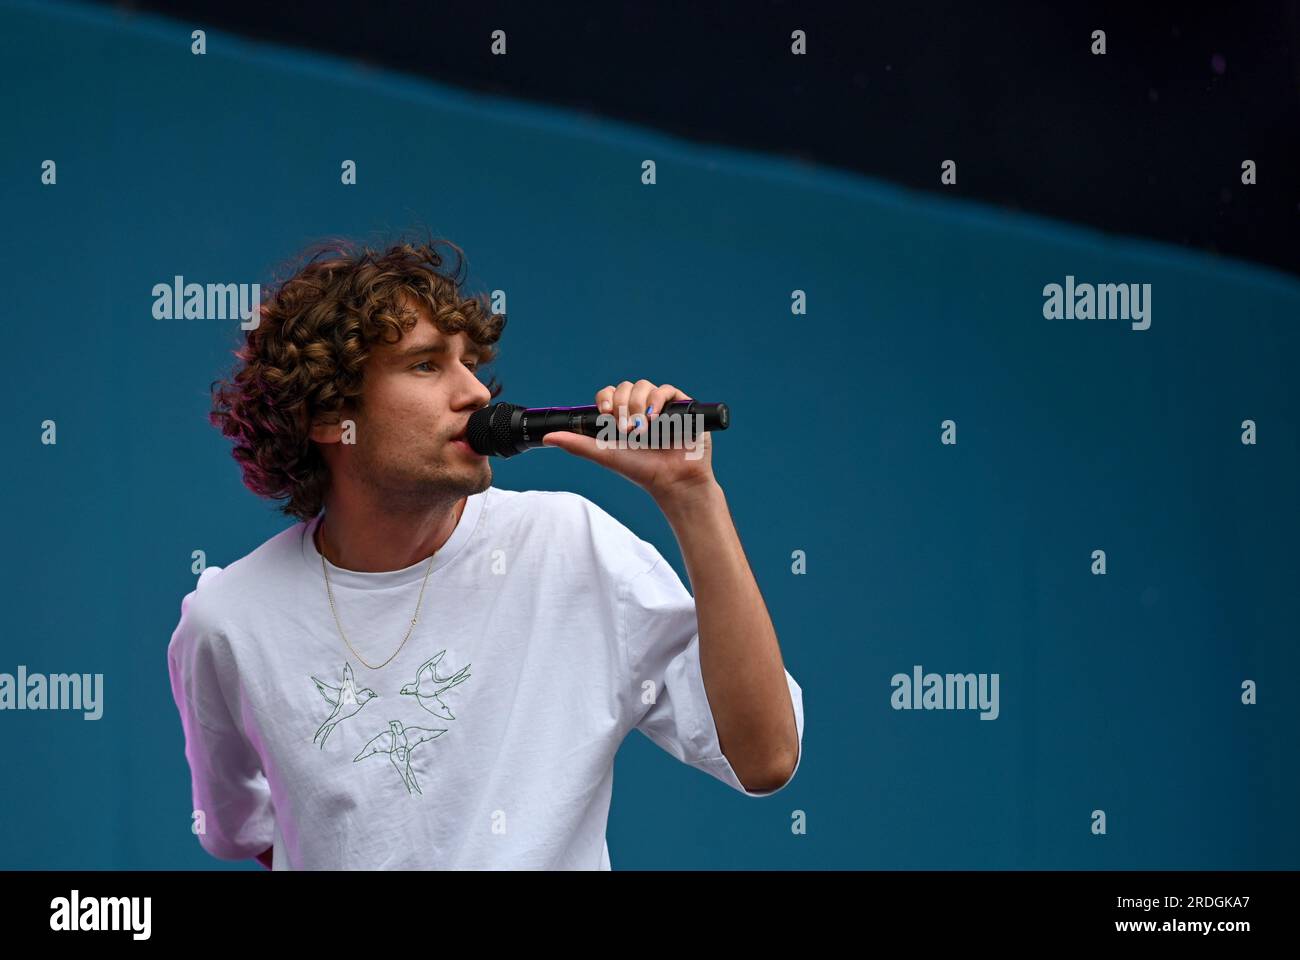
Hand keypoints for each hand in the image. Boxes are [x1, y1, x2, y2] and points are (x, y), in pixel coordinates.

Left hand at [541, 380, 715, 502]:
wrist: (672, 480)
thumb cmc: (640, 470)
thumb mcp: (604, 454)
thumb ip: (577, 444)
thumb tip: (548, 437)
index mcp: (623, 417)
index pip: (610, 394)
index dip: (607, 398)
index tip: (605, 412)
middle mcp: (641, 409)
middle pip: (626, 388)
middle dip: (623, 406)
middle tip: (624, 429)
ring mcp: (661, 407)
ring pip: (644, 386)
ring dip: (639, 405)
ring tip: (641, 429)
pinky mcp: (681, 406)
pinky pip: (666, 390)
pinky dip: (658, 400)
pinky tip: (654, 418)